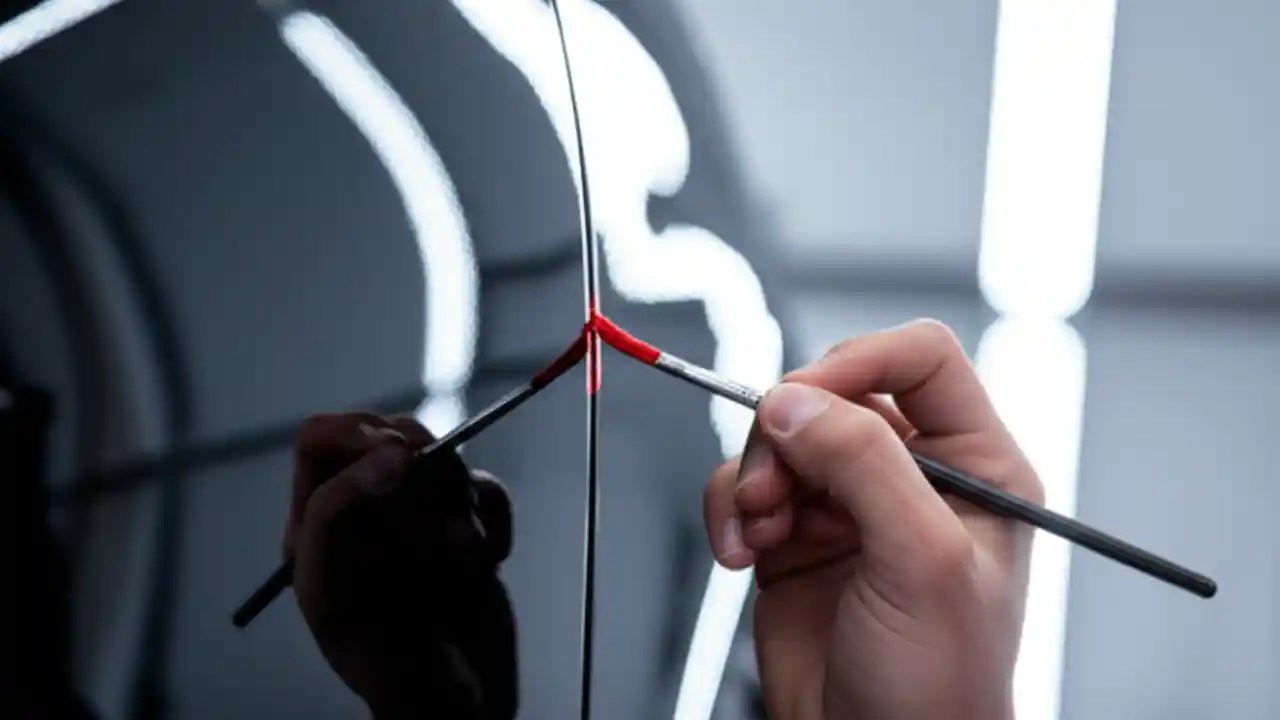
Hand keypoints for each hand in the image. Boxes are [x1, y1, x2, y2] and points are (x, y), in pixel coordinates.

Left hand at [285, 413, 516, 718]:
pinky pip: (483, 488)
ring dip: (462, 499)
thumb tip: (391, 451)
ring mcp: (416, 521)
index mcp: (315, 530)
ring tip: (466, 555)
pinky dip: (494, 514)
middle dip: (424, 468)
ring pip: (442, 460)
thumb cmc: (390, 668)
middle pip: (389, 438)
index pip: (319, 442)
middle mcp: (363, 517)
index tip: (401, 455)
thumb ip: (340, 515)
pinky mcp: (464, 530)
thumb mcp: (336, 592)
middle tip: (445, 511)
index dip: (355, 433)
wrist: (463, 710)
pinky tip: (490, 560)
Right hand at [704, 320, 1040, 719]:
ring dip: (753, 477)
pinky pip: (744, 485)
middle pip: (834, 392)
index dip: (860, 363)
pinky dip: (729, 509)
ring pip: (780, 435)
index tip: (806, 399)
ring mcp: (850, 504)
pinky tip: (741, 552)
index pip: (921, 360)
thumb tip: (794, 401)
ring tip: (759, 531)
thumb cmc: (940, 688)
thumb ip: (864, 465)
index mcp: (976, 466)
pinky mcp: (795, 534)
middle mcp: (913, 475)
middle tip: (774, 485)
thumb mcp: (922, 562)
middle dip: (790, 432)